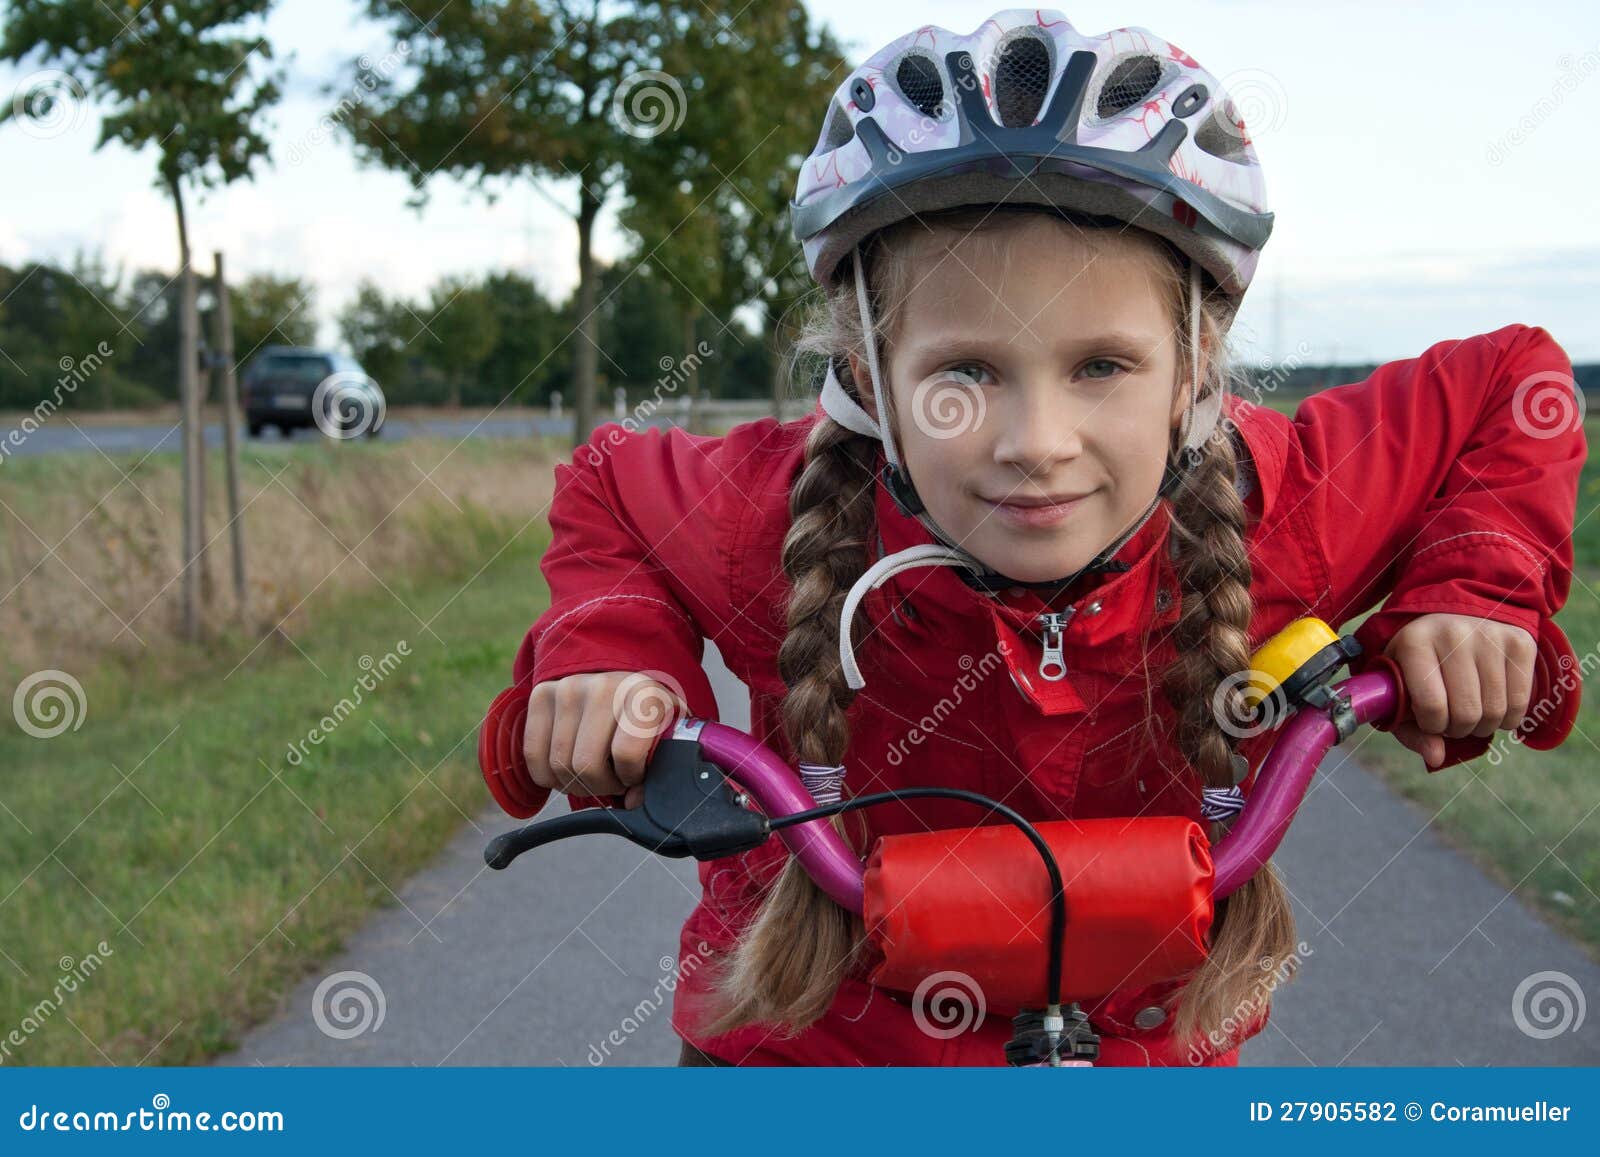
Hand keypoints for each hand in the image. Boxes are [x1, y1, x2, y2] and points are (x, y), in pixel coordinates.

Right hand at [523, 671, 687, 807]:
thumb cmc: (646, 714)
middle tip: (611, 779)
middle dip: (600, 786)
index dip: (629, 777)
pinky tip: (568, 767)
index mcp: (642, 694)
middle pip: (586, 765)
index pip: (625, 754)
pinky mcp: (542, 694)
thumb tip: (632, 801)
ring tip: (592, 771)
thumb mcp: (665, 735)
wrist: (621, 676)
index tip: (634, 774)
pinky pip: (533, 754)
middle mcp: (603, 686)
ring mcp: (568, 688)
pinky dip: (549, 775)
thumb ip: (659, 770)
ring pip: (559, 764)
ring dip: (575, 782)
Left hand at [1383, 613, 1535, 768]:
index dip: (1432, 726)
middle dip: (1458, 729)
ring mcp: (1490, 635)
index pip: (1430, 706)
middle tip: (1453, 721)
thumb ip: (1408, 727)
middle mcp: (1453, 634)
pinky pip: (1520, 702)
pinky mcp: (1520, 641)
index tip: (1430, 720)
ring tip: (1471, 714)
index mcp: (1414, 643)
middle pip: (1466, 712)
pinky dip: (1508, 717)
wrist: (1456, 609)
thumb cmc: (1422, 658)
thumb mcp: (1400, 684)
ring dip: (1483, 726)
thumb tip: (1436, 757)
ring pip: (1495, 711)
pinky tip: (1493, 706)